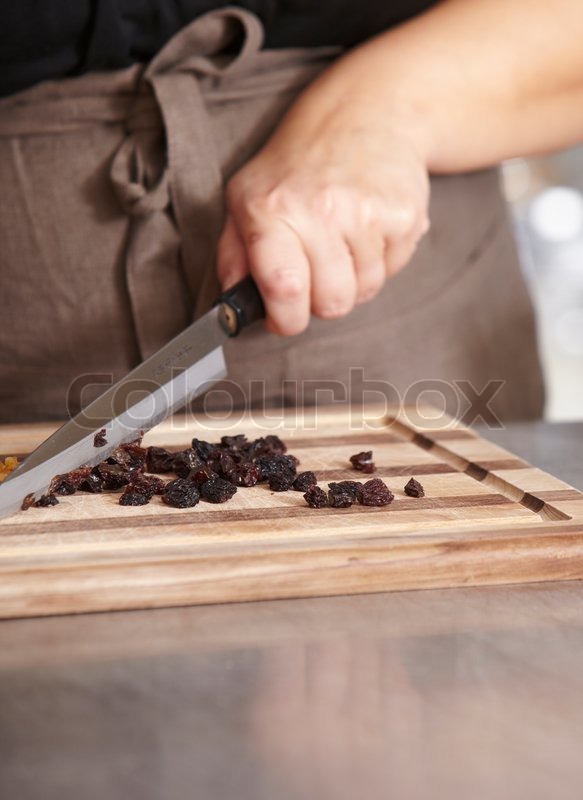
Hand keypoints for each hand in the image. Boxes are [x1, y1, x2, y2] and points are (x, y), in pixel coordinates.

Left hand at [217, 75, 429, 335]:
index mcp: (271, 209)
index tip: (285, 317)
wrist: (365, 112)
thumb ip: (233, 256)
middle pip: (332, 303)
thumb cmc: (297, 165)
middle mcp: (320, 209)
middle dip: (323, 300)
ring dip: (353, 279)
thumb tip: (229, 310)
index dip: (286, 318)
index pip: (284, 288)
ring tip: (344, 241)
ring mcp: (367, 211)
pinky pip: (393, 271)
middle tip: (317, 271)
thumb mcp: (246, 197)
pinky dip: (381, 261)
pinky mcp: (405, 214)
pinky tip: (369, 228)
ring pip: (365, 291)